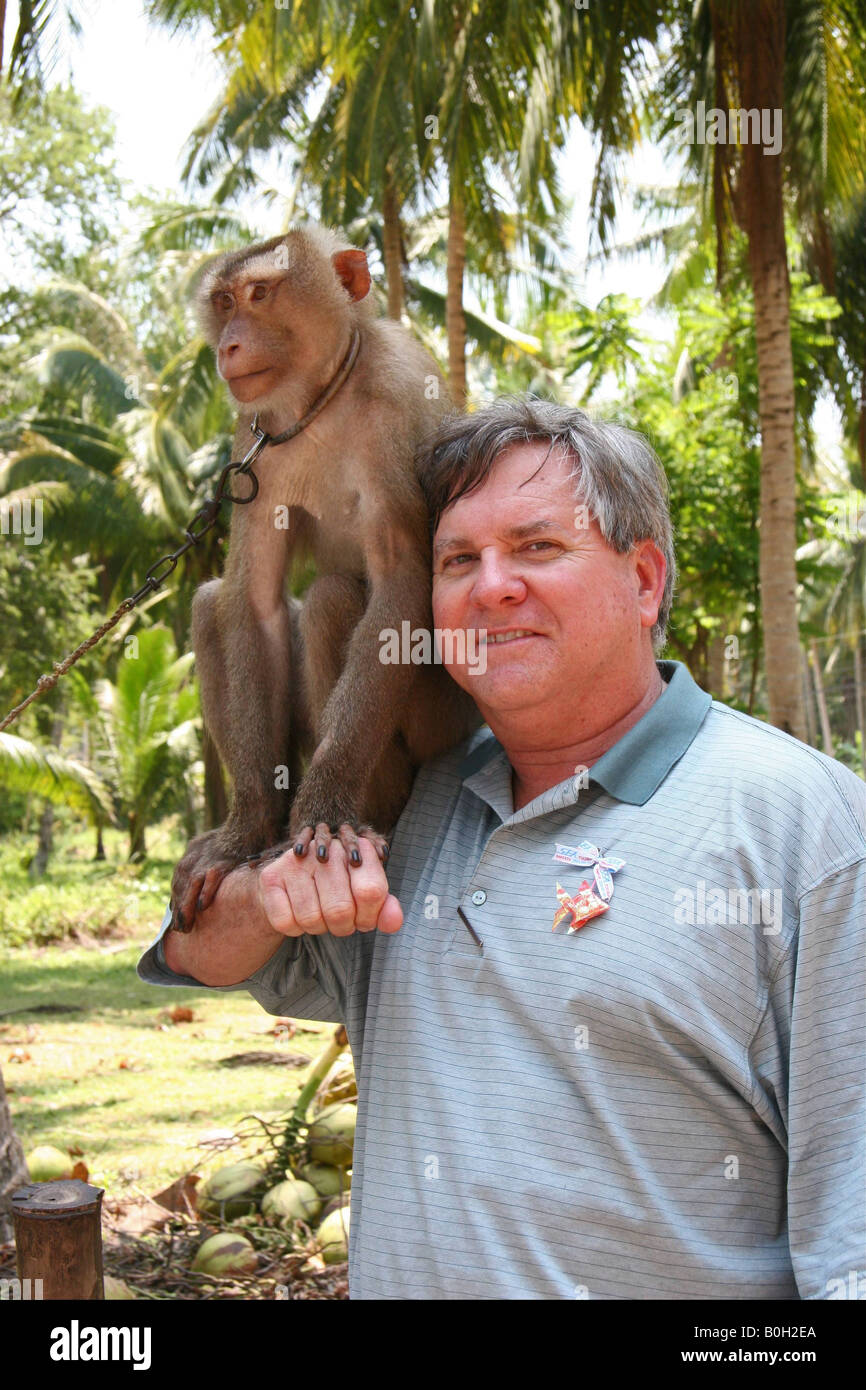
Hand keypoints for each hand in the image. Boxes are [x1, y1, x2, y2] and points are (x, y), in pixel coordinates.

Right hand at [256, 834, 402, 937]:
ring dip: (318, 928)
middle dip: (344, 927)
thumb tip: (394, 922)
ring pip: (312, 918)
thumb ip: (383, 908)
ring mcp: (297, 863)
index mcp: (357, 850)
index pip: (371, 891)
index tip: (364, 919)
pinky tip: (298, 914)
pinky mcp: (271, 878)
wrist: (290, 884)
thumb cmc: (335, 890)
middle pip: (341, 910)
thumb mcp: (364, 895)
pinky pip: (287, 922)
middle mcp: (327, 850)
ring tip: (320, 916)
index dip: (370, 916)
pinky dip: (295, 928)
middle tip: (342, 923)